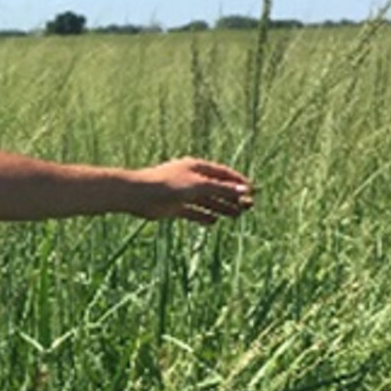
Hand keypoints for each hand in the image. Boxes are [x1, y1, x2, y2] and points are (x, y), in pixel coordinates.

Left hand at [129, 159, 255, 223]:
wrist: (137, 195)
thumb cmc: (167, 185)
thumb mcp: (198, 186)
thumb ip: (221, 189)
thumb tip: (245, 191)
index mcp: (196, 168)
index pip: (223, 174)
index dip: (238, 182)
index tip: (252, 190)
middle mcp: (191, 179)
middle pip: (216, 187)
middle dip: (232, 196)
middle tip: (248, 207)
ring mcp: (182, 193)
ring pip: (206, 201)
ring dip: (221, 207)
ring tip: (236, 216)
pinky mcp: (174, 206)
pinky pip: (193, 212)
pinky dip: (203, 216)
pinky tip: (214, 223)